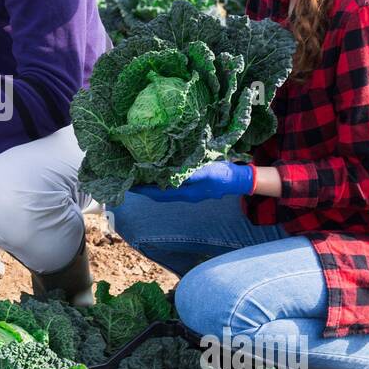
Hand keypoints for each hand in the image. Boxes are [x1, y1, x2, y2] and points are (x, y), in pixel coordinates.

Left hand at [133, 162, 254, 202]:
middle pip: (159, 195)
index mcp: (186, 193)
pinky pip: (172, 189)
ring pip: (165, 192)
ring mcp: (189, 193)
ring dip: (152, 187)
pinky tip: (158, 176)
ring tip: (140, 178)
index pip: (159, 192)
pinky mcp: (193, 188)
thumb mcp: (205, 172)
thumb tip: (169, 176)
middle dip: (144, 189)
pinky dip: (162, 184)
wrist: (237, 179)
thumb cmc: (222, 174)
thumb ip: (188, 175)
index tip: (130, 183)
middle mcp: (185, 195)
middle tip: (130, 180)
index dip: (144, 189)